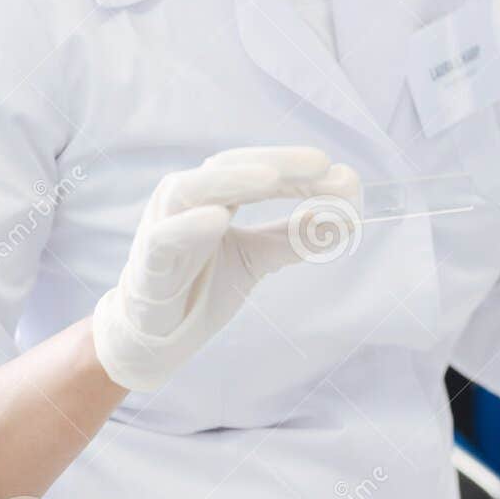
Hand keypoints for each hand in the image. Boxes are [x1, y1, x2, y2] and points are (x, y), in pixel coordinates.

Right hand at [93, 147, 360, 392]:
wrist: (156, 335)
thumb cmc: (202, 284)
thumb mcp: (258, 257)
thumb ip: (297, 237)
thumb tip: (351, 217)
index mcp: (212, 194)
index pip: (256, 168)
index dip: (296, 168)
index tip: (338, 171)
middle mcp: (184, 200)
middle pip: (228, 166)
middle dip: (275, 163)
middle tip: (320, 164)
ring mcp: (161, 226)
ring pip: (189, 190)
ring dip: (231, 181)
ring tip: (270, 179)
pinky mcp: (147, 263)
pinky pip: (164, 238)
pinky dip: (189, 226)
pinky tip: (217, 218)